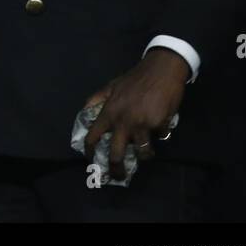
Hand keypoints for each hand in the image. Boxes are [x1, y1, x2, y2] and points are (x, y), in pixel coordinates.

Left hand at [82, 48, 188, 180]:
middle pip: (116, 154)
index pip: (94, 137)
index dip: (90, 151)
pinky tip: (161, 124)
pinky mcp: (159, 124)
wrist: (160, 70)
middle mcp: (123, 121)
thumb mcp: (110, 87)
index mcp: (109, 112)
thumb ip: (97, 100)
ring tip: (146, 153)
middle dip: (116, 169)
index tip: (91, 161)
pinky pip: (160, 136)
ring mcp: (142, 124)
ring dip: (145, 155)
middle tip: (118, 175)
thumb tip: (85, 112)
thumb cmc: (134, 79)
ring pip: (142, 152)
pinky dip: (160, 133)